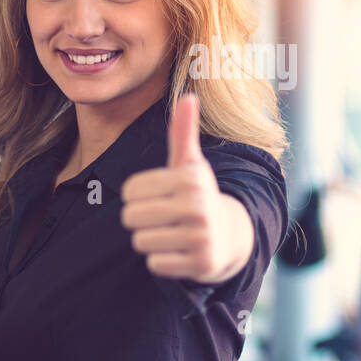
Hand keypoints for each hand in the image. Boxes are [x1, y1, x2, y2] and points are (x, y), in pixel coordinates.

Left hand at [120, 93, 252, 284]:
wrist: (232, 237)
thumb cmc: (198, 195)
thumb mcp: (190, 164)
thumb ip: (183, 132)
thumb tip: (188, 96)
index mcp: (189, 178)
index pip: (128, 191)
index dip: (137, 196)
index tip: (159, 196)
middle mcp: (197, 206)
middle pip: (130, 217)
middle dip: (140, 220)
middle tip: (164, 218)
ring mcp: (201, 237)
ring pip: (140, 242)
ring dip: (151, 241)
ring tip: (173, 234)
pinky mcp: (200, 264)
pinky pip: (155, 264)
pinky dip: (163, 261)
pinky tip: (181, 252)